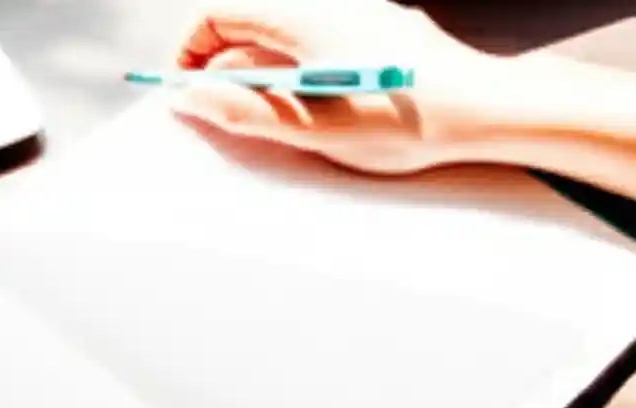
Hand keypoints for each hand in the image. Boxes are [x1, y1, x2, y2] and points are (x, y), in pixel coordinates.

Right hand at [171, 0, 505, 173]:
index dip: (188, 54)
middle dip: (219, 69)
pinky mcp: (375, 34)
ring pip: (278, 38)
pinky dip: (292, 73)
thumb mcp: (310, 127)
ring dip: (256, 76)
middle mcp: (326, 4)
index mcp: (303, 15)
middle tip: (219, 115)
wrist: (490, 109)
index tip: (185, 94)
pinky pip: (312, 44)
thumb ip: (242, 112)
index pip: (216, 14)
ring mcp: (354, 16)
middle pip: (244, 24)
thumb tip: (187, 98)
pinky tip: (311, 112)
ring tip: (267, 121)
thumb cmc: (405, 118)